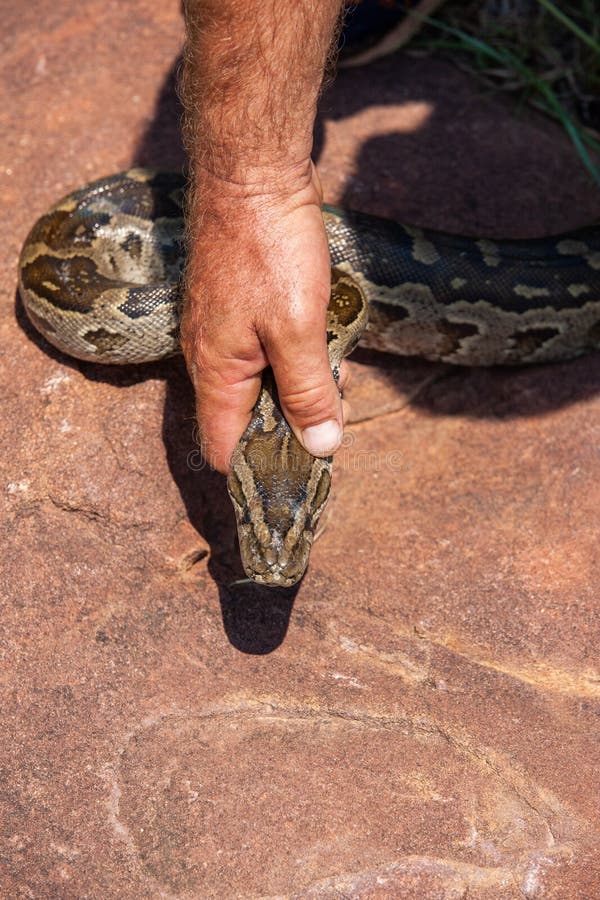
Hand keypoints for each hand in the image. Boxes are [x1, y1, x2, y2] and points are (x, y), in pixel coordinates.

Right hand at [181, 160, 348, 473]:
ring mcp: (222, 328)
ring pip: (255, 383)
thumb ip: (307, 391)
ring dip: (294, 391)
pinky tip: (323, 350)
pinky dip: (291, 360)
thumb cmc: (270, 248)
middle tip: (330, 427)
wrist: (253, 171)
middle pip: (240, 419)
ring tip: (334, 388)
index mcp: (214, 370)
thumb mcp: (298, 329)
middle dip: (284, 429)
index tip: (298, 475)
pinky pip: (262, 351)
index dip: (256, 468)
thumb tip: (320, 447)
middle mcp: (209, 355)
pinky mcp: (239, 304)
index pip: (221, 447)